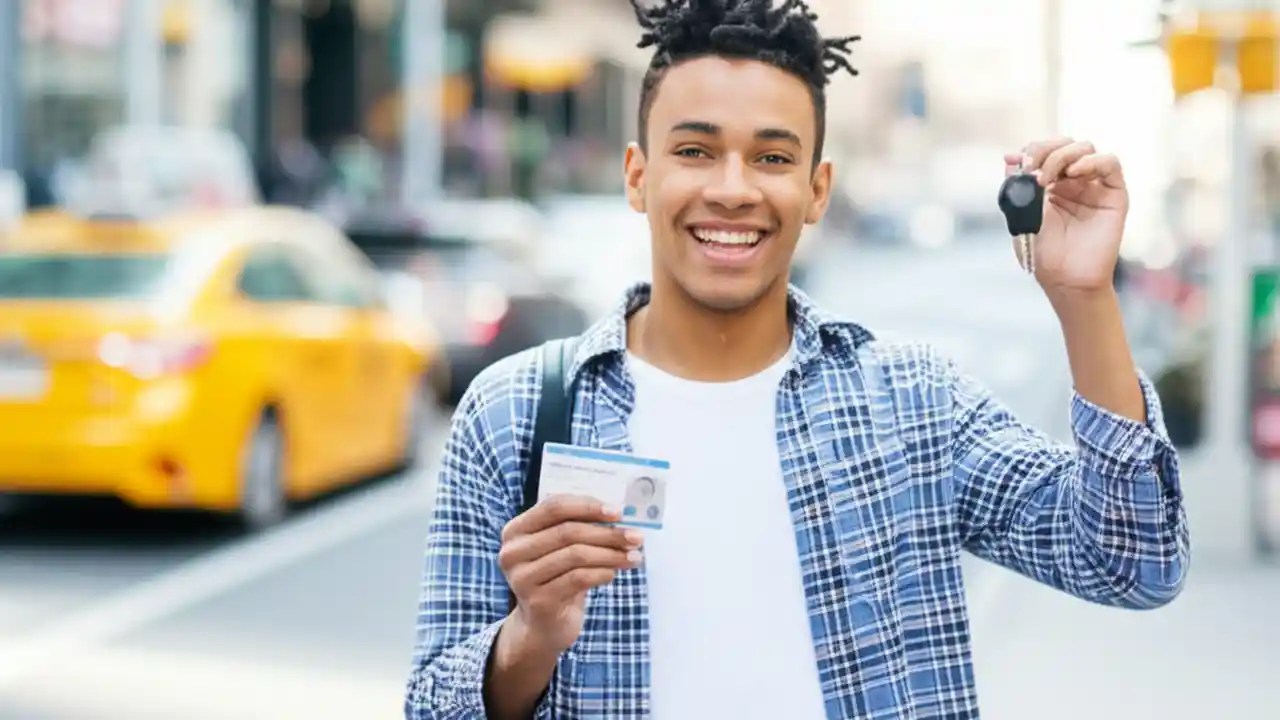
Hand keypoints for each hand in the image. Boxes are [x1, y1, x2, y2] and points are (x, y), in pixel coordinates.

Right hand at [498, 495, 643, 654]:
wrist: (543, 625)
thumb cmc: (557, 577)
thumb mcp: (560, 549)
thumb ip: (579, 527)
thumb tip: (619, 514)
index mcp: (516, 530)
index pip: (553, 506)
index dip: (588, 506)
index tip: (617, 512)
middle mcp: (512, 552)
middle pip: (567, 531)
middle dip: (607, 533)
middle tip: (636, 537)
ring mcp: (522, 578)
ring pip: (576, 555)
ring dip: (611, 554)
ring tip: (634, 557)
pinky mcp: (538, 601)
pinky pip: (579, 579)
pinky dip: (602, 573)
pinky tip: (614, 573)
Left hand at [1005, 138, 1128, 296]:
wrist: (1065, 278)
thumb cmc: (1044, 252)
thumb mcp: (1022, 214)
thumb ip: (1018, 186)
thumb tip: (1009, 158)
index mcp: (1050, 182)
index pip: (1044, 150)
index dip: (1031, 150)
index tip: (1017, 162)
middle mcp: (1073, 180)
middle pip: (1064, 143)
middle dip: (1045, 150)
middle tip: (1033, 170)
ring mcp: (1094, 185)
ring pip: (1085, 148)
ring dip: (1063, 155)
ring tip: (1049, 178)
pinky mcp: (1114, 194)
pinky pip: (1110, 163)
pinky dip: (1092, 161)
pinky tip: (1074, 173)